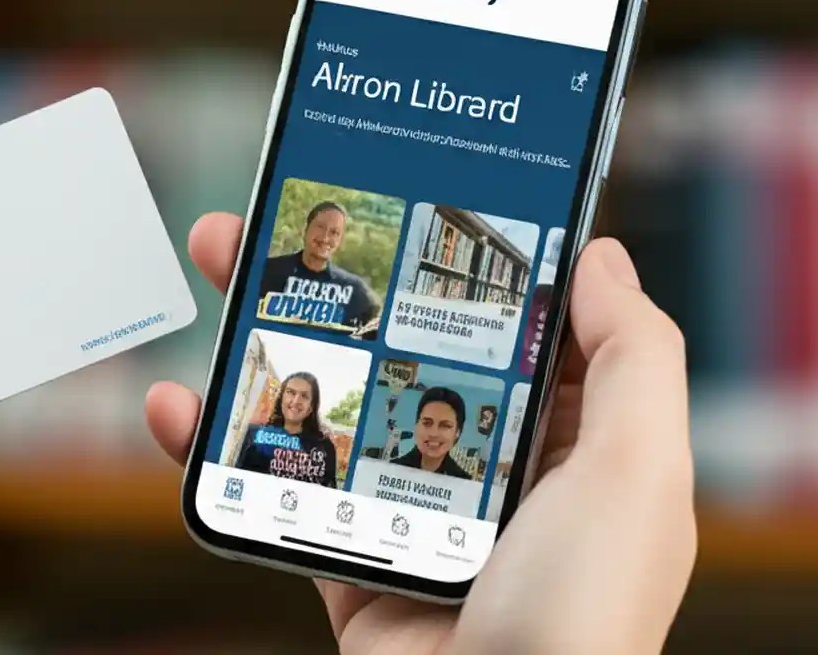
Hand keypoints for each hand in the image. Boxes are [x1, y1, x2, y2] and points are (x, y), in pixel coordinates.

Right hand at [146, 213, 695, 654]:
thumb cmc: (581, 620)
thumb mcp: (637, 475)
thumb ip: (636, 359)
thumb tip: (602, 258)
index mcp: (569, 446)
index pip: (516, 328)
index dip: (464, 263)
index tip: (412, 204)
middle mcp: (491, 474)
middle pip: (404, 349)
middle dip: (341, 283)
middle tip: (285, 224)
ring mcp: (412, 516)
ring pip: (332, 406)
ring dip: (269, 339)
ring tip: (221, 271)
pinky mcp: (346, 560)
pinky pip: (277, 487)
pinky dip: (222, 447)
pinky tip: (180, 405)